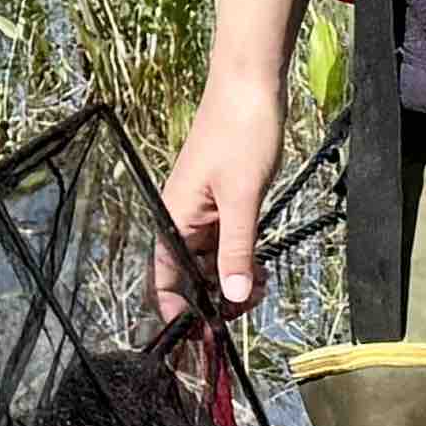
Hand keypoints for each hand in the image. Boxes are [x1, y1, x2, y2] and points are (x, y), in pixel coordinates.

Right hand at [157, 68, 292, 320]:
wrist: (251, 85)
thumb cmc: (241, 134)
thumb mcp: (243, 198)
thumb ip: (237, 250)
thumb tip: (231, 298)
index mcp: (173, 218)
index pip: (164, 280)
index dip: (179, 313)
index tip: (201, 340)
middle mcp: (182, 219)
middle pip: (189, 277)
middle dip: (213, 301)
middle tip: (245, 313)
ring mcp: (204, 212)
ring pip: (210, 263)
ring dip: (231, 282)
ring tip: (259, 289)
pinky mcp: (225, 203)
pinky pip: (226, 244)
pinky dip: (241, 260)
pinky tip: (261, 269)